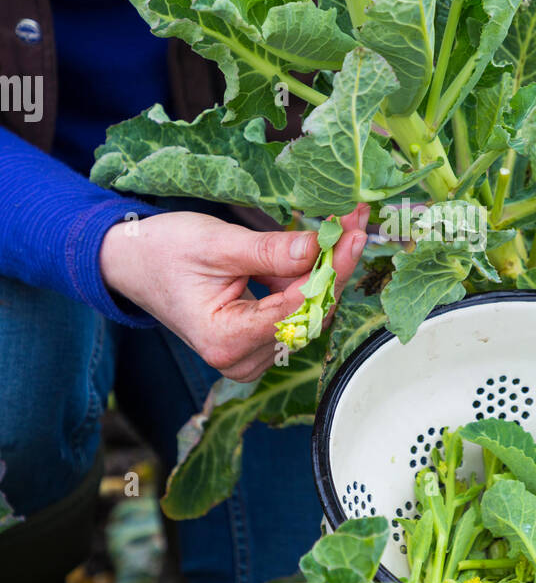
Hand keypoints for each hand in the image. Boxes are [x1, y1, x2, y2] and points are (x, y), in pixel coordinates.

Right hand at [99, 206, 368, 380]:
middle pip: (308, 314)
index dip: (330, 269)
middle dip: (334, 266)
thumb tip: (318, 248)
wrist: (132, 263)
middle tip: (357, 223)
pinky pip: (294, 311)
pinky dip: (308, 277)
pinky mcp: (256, 341)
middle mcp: (240, 359)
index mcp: (225, 340)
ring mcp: (249, 355)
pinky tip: (324, 245)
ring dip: (326, 269)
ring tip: (345, 226)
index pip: (295, 307)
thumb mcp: (217, 244)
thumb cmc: (164, 252)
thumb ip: (269, 251)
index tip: (354, 234)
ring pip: (307, 312)